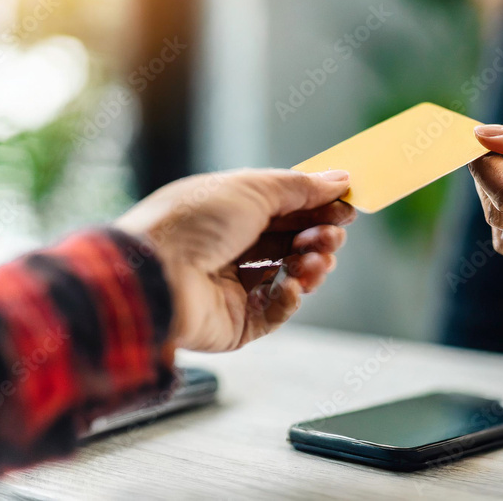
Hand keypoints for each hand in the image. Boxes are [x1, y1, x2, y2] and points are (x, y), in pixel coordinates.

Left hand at [115, 169, 355, 351]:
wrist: (155, 276)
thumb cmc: (191, 222)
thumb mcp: (252, 188)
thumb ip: (300, 187)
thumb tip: (339, 179)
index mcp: (226, 212)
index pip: (282, 210)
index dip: (316, 208)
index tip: (347, 207)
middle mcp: (227, 248)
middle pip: (288, 243)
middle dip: (318, 237)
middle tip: (335, 236)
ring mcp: (231, 287)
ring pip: (288, 277)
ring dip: (310, 266)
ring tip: (317, 261)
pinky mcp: (235, 323)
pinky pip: (274, 311)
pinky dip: (289, 298)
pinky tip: (293, 287)